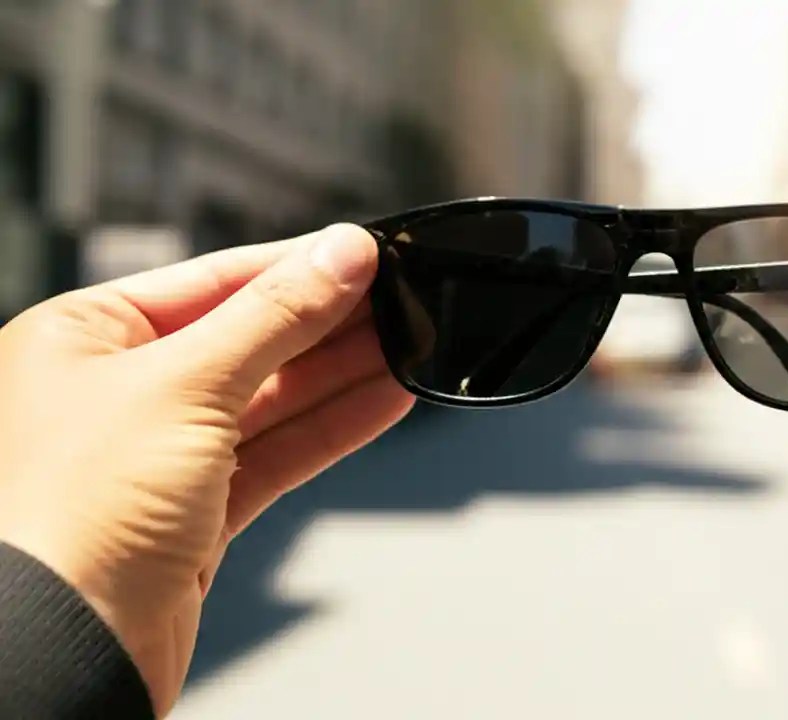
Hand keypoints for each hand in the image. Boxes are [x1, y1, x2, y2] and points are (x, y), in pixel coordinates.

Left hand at [0, 225, 413, 714]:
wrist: (69, 650)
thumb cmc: (71, 520)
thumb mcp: (186, 385)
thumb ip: (275, 316)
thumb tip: (340, 254)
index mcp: (83, 337)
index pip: (212, 280)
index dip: (296, 267)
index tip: (363, 253)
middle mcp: (117, 390)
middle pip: (249, 338)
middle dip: (329, 323)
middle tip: (399, 299)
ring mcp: (159, 453)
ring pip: (271, 398)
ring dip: (343, 375)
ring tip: (409, 345)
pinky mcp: (197, 510)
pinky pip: (277, 451)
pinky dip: (332, 427)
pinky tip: (382, 401)